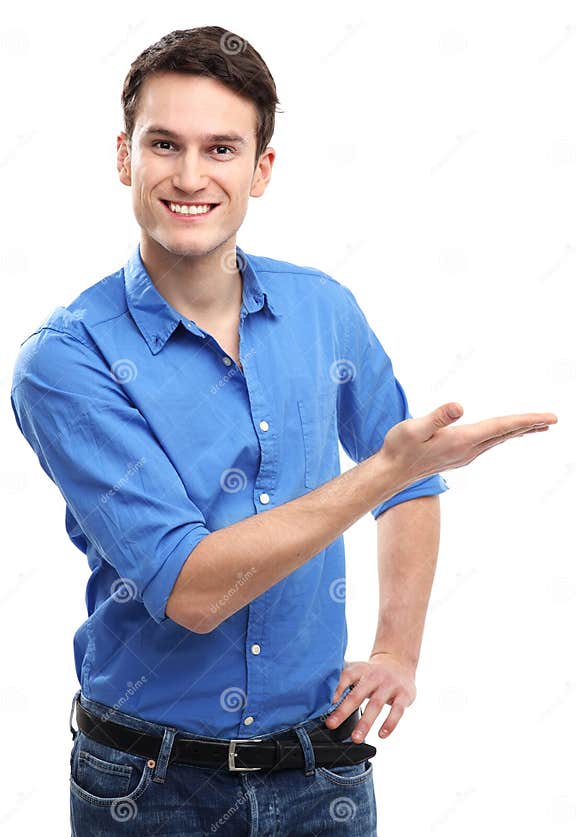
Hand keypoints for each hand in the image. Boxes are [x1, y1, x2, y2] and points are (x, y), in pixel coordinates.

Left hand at [325, 652, 416, 741]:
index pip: (346, 676)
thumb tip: (317, 691)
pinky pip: (397, 711)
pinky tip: (381, 735)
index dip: (336, 688)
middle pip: (358, 694)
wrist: (399, 663)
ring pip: (376, 705)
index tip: (326, 702)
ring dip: (365, 723)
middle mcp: (375, 676)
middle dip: (344, 711)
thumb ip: (341, 679)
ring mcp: (390, 685)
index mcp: (361, 669)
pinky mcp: (404, 695)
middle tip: (331, 725)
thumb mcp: (358, 670)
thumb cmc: (372, 673)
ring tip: (356, 738)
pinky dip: (390, 723)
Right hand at [380, 402, 557, 485]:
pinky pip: (488, 444)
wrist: (390, 473)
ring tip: (537, 427)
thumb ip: (437, 417)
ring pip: (498, 440)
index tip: (549, 418)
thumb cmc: (399, 448)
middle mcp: (468, 450)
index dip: (526, 420)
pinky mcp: (458, 456)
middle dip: (529, 426)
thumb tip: (459, 406)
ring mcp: (464, 455)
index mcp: (462, 440)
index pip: (501, 427)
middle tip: (553, 420)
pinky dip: (502, 436)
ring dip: (517, 432)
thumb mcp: (414, 428)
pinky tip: (504, 435)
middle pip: (505, 435)